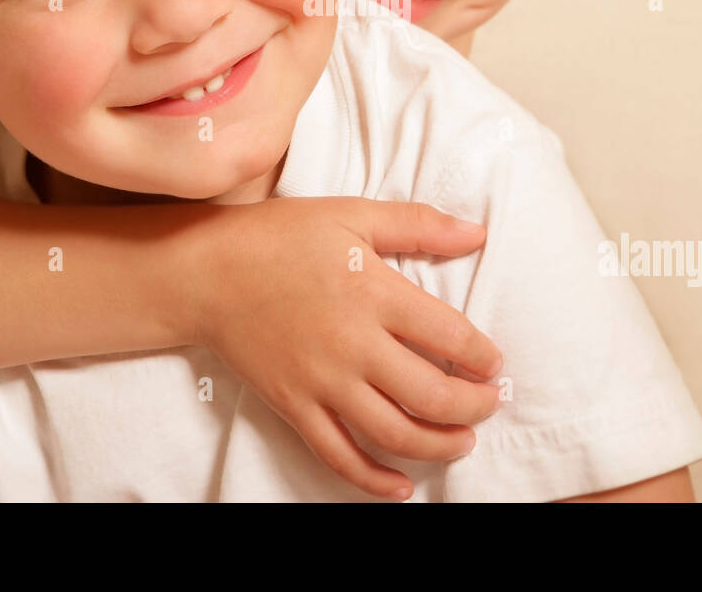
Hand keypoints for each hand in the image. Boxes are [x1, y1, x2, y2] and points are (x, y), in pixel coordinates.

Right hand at [186, 197, 501, 499]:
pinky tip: (401, 486)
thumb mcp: (353, 215)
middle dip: (473, 408)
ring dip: (438, 446)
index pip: (451, 338)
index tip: (494, 364)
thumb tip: (478, 232)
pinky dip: (374, 479)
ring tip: (462, 442)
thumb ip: (418, 225)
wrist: (208, 271)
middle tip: (488, 406)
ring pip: (394, 432)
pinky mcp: (294, 406)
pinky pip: (339, 455)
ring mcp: (322, 381)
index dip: (483, 358)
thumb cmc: (281, 237)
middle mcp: (354, 345)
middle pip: (431, 394)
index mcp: (375, 293)